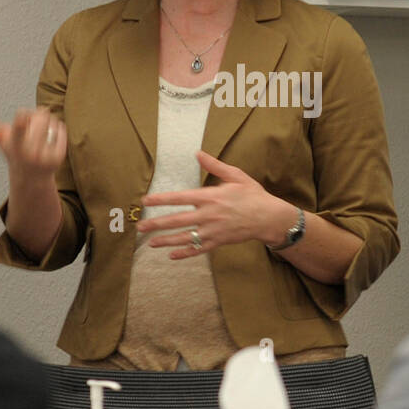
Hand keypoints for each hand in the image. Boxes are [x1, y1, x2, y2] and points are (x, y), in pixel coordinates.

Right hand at [0, 107, 66, 188]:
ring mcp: (45, 155)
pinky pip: (61, 129)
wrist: (31, 177)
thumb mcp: (2, 141)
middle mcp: (30, 152)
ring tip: (39, 134)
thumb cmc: (15, 153)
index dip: (21, 121)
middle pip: (40, 118)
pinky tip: (48, 139)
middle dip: (36, 115)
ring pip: (51, 121)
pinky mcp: (59, 156)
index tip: (22, 114)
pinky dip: (57, 129)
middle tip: (31, 123)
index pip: (19, 131)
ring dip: (47, 121)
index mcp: (15, 145)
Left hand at [136, 150, 280, 258]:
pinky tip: (172, 255)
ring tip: (150, 243)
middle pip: (177, 220)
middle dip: (157, 223)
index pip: (180, 198)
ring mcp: (213, 231)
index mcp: (211, 197)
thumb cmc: (252, 194)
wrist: (269, 217)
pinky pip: (199, 249)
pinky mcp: (218, 242)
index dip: (162, 199)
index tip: (146, 200)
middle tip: (140, 226)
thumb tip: (198, 153)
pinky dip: (185, 253)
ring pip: (185, 238)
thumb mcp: (236, 175)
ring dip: (166, 240)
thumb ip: (215, 166)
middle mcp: (209, 215)